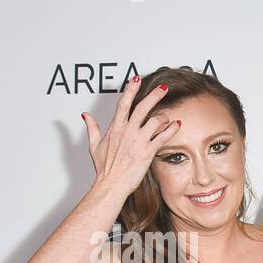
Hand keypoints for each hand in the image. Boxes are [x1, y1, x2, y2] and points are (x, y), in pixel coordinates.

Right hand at [81, 75, 179, 197]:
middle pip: (142, 107)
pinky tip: (177, 124)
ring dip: (164, 116)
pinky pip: (162, 137)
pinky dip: (171, 129)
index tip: (136, 77)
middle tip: (164, 88)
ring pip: (154, 121)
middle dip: (154, 95)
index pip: (123, 103)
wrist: (111, 184)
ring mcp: (138, 141)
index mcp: (115, 128)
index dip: (130, 89)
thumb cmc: (104, 168)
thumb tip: (85, 115)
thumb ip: (92, 128)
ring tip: (169, 115)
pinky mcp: (147, 152)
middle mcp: (127, 132)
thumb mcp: (94, 145)